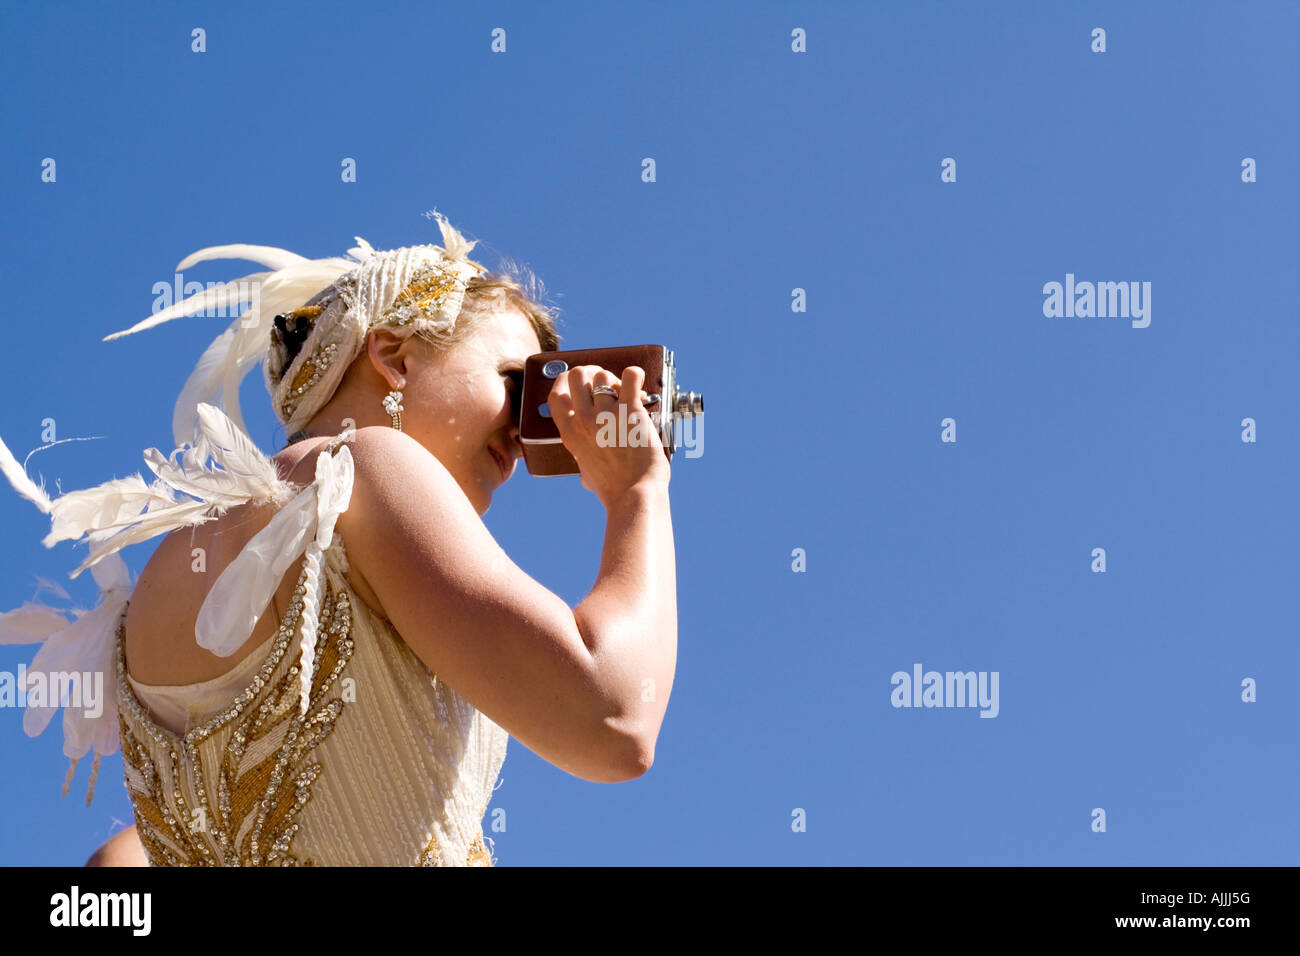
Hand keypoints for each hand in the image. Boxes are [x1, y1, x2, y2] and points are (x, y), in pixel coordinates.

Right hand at [547, 364, 669, 508]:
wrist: (634, 496)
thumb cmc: (614, 490)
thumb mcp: (586, 472)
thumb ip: (584, 460)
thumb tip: (584, 471)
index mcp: (570, 434)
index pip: (556, 394)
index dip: (565, 381)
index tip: (577, 380)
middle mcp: (583, 421)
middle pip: (577, 375)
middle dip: (592, 374)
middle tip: (607, 385)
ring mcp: (605, 415)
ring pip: (604, 375)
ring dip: (616, 380)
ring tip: (627, 394)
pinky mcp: (630, 412)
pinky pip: (630, 376)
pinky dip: (635, 375)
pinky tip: (638, 382)